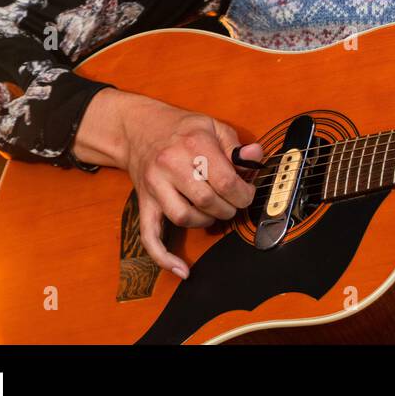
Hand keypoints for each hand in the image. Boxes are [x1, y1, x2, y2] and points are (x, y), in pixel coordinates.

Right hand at [107, 92, 260, 279]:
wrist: (138, 128)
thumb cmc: (181, 128)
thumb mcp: (212, 126)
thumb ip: (236, 145)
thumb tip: (256, 156)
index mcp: (192, 143)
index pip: (223, 179)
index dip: (243, 193)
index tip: (248, 194)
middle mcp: (170, 165)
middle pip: (206, 200)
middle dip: (229, 208)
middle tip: (235, 204)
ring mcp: (154, 186)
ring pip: (184, 217)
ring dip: (207, 221)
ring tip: (215, 212)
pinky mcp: (144, 202)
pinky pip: (150, 236)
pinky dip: (165, 257)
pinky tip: (182, 270)